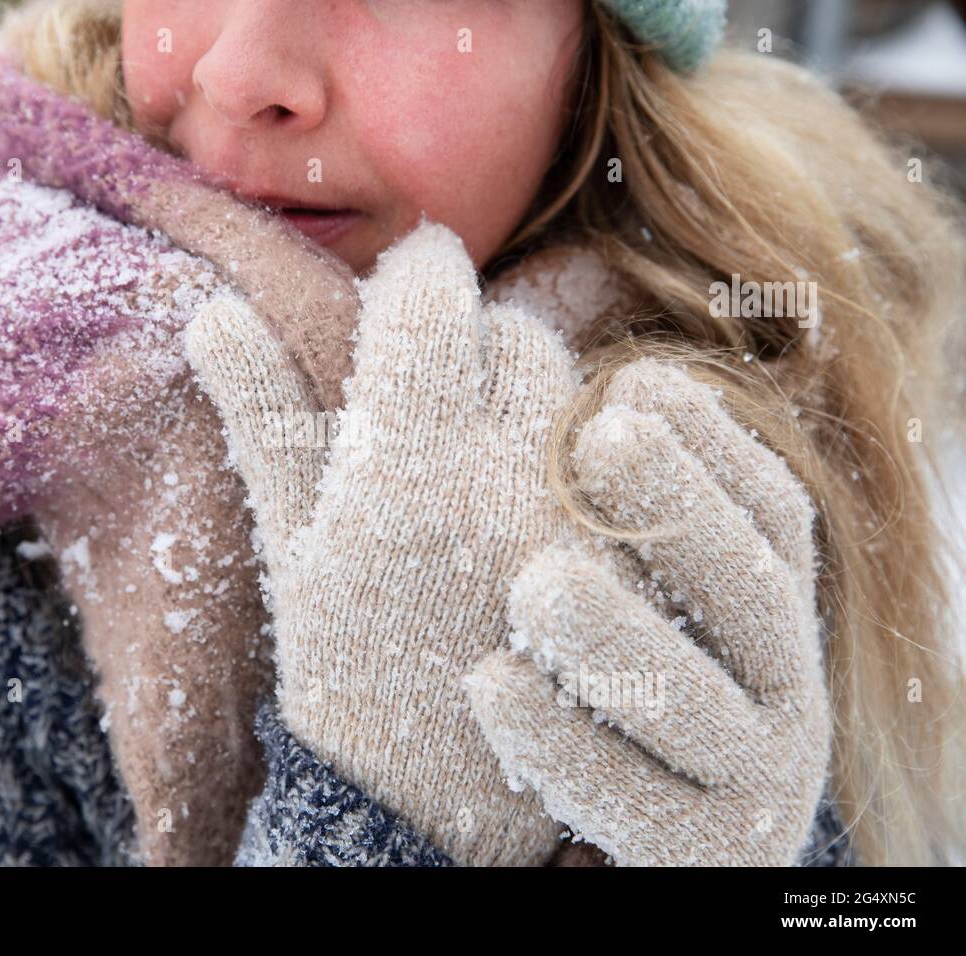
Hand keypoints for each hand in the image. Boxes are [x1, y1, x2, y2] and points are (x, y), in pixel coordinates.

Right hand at [186, 222, 613, 864]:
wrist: (439, 808)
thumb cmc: (346, 677)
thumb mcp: (290, 550)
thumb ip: (263, 422)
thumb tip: (214, 310)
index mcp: (405, 456)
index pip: (432, 289)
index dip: (417, 273)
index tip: (409, 286)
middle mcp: (508, 467)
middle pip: (513, 331)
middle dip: (474, 344)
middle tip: (438, 396)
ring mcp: (582, 512)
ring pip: (576, 388)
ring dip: (532, 399)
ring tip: (488, 462)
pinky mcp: (636, 555)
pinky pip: (623, 458)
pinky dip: (580, 456)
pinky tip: (540, 507)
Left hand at [466, 360, 829, 865]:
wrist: (613, 862)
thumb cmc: (612, 705)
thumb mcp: (627, 607)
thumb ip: (605, 524)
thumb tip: (549, 396)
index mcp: (771, 620)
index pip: (771, 514)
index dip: (713, 443)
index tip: (637, 379)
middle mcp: (787, 694)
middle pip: (751, 592)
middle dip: (679, 507)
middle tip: (600, 437)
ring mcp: (754, 781)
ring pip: (701, 706)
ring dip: (620, 636)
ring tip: (534, 582)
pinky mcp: (703, 859)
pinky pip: (637, 803)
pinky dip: (565, 745)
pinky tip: (490, 686)